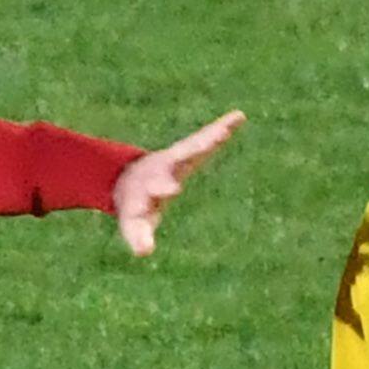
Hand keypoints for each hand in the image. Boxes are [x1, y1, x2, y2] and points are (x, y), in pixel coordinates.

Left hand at [109, 110, 242, 257]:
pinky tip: (239, 117)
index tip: (172, 188)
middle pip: (176, 163)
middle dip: (191, 156)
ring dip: (209, 138)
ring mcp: (178, 158)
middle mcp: (164, 169)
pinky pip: (207, 138)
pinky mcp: (191, 150)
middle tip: (204, 150)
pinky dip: (222, 129)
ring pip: (194, 146)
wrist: (129, 177)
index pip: (157, 188)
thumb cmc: (136, 205)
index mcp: (151, 187)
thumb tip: (143, 252)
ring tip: (224, 131)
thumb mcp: (134, 223)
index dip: (163, 188)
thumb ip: (138, 237)